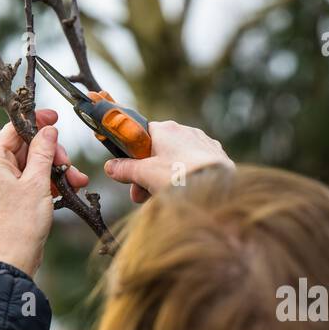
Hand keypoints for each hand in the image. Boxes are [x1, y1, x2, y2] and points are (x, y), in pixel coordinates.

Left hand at [0, 108, 88, 277]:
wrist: (15, 257)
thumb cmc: (22, 222)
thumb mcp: (38, 182)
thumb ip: (43, 152)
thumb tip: (48, 130)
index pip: (14, 129)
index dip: (36, 122)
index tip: (55, 118)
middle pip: (27, 148)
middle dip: (53, 154)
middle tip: (69, 164)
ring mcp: (1, 183)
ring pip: (33, 165)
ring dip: (56, 170)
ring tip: (77, 181)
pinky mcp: (11, 196)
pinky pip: (32, 180)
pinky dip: (49, 182)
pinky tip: (69, 188)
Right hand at [102, 120, 233, 202]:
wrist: (218, 190)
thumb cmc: (180, 177)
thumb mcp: (145, 175)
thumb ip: (126, 169)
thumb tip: (110, 167)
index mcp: (165, 129)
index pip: (142, 136)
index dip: (133, 157)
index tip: (129, 176)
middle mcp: (186, 131)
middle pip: (160, 152)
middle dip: (147, 174)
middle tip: (141, 196)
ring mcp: (204, 143)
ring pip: (178, 160)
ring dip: (166, 178)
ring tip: (163, 200)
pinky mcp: (218, 157)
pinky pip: (196, 166)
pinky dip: (188, 178)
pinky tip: (187, 194)